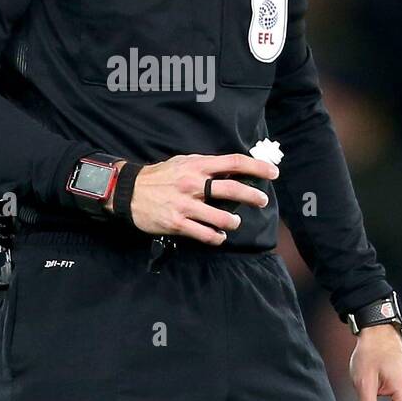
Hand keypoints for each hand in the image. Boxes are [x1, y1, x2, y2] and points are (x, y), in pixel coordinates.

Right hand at [119, 152, 277, 244]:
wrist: (129, 192)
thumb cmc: (160, 176)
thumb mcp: (183, 162)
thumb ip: (206, 166)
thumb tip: (233, 168)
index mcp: (197, 166)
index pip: (233, 163)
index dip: (256, 167)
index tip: (272, 172)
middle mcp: (193, 184)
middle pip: (233, 189)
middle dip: (253, 196)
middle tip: (261, 200)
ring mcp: (185, 205)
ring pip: (221, 218)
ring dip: (233, 222)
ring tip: (233, 223)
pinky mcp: (177, 223)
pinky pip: (205, 234)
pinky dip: (217, 238)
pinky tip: (219, 236)